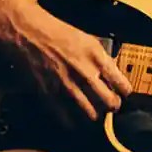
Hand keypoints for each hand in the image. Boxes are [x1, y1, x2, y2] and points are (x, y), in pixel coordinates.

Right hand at [0, 0, 132, 128]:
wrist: (27, 31)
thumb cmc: (54, 30)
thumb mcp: (86, 39)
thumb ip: (100, 57)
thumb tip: (111, 71)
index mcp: (97, 57)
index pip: (122, 85)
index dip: (124, 92)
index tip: (123, 94)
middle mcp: (85, 74)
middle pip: (110, 103)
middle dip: (112, 106)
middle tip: (110, 105)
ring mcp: (68, 87)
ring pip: (91, 114)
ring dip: (94, 115)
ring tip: (94, 113)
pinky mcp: (50, 95)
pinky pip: (66, 117)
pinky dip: (72, 121)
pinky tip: (73, 119)